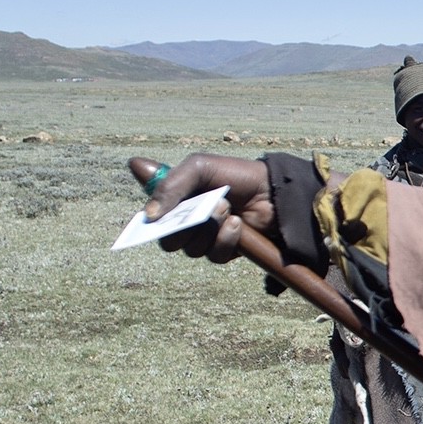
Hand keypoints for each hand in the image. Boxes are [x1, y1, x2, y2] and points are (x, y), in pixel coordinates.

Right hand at [128, 153, 272, 263]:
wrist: (272, 189)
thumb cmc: (234, 174)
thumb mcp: (199, 168)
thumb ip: (170, 185)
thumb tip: (150, 215)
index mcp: (175, 202)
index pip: (151, 221)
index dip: (151, 224)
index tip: (157, 219)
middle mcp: (187, 222)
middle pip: (168, 241)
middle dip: (185, 227)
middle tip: (207, 207)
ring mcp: (206, 238)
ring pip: (192, 250)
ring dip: (209, 230)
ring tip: (227, 208)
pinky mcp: (225, 250)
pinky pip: (215, 256)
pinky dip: (225, 239)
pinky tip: (237, 224)